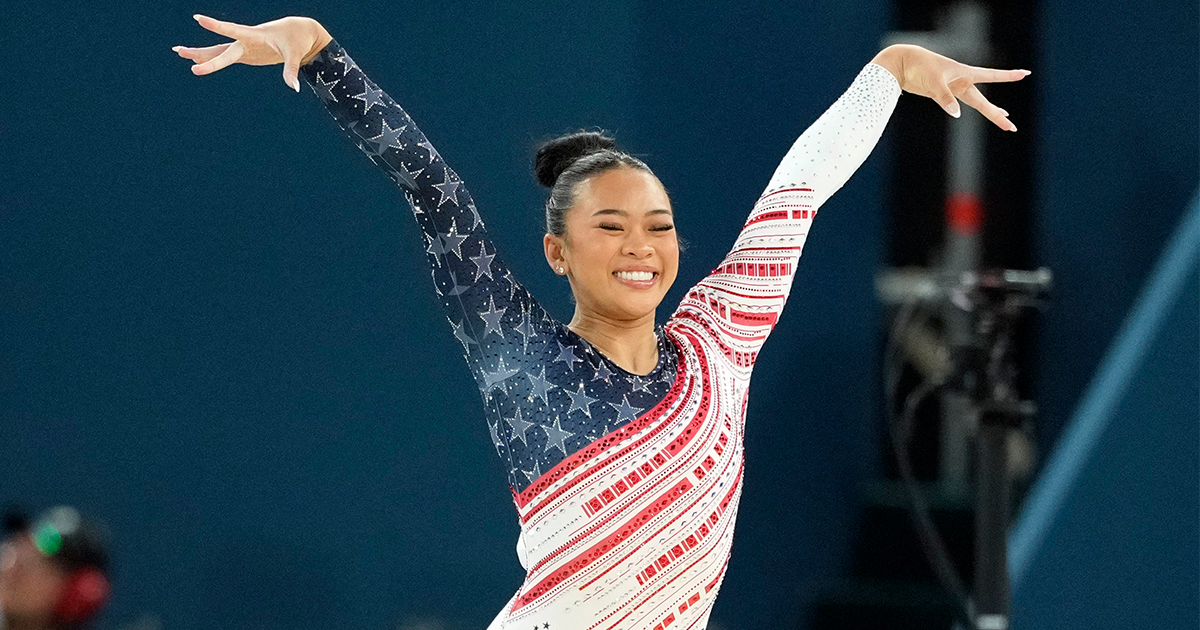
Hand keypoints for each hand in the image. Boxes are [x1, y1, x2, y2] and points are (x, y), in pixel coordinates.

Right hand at [172, 14, 332, 91]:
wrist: (297, 32)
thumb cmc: (296, 40)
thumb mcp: (295, 55)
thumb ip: (291, 70)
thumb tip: (294, 88)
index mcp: (255, 36)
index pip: (233, 31)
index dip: (217, 26)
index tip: (199, 18)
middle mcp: (246, 41)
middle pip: (220, 47)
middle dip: (202, 51)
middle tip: (179, 51)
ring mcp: (244, 48)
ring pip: (218, 50)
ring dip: (200, 53)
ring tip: (178, 51)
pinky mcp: (245, 54)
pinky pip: (224, 57)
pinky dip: (211, 59)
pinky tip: (196, 60)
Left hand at [871, 44, 1029, 130]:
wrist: (903, 63)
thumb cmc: (921, 66)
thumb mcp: (934, 81)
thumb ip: (945, 97)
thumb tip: (957, 114)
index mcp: (965, 73)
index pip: (992, 76)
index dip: (1008, 76)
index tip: (1025, 74)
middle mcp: (961, 82)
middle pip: (983, 102)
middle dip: (997, 114)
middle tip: (1011, 127)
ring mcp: (951, 89)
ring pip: (974, 103)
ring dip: (988, 111)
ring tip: (1004, 118)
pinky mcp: (939, 94)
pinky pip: (954, 104)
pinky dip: (961, 109)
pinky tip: (964, 113)